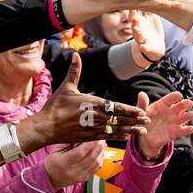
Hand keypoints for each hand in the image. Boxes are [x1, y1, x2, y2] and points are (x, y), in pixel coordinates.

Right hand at [17, 53, 148, 150]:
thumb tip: (75, 55)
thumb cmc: (55, 107)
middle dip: (135, 120)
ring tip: (142, 131)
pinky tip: (126, 137)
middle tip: (147, 121)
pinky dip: (118, 136)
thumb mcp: (66, 87)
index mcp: (93, 104)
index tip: (141, 112)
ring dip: (130, 130)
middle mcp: (95, 117)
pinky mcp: (88, 137)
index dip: (130, 110)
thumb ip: (75, 71)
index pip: (116, 107)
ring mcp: (93, 128)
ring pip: (115, 129)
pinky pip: (107, 137)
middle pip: (119, 119)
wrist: (45, 127)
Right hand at [43, 140, 104, 186]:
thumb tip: (83, 133)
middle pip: (91, 158)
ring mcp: (80, 176)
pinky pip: (97, 168)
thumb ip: (69, 141)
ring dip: (101, 152)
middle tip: (101, 136)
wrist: (50, 178)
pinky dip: (100, 158)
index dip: (89, 143)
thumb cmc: (53, 162)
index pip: (80, 152)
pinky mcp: (84, 178)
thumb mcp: (56, 150)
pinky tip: (99, 152)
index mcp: (64, 162)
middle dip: (98, 145)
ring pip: (96, 163)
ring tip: (101, 143)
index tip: (95, 135)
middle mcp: (73, 171)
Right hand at [129, 10, 164, 64]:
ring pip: (136, 35)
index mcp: (140, 21)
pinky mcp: (146, 47)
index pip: (134, 13)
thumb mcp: (151, 17)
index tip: (131, 0)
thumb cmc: (152, 29)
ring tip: (135, 29)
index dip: (133, 8)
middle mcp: (138, 29)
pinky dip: (144, 48)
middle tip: (133, 14)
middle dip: (133, 19)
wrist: (154, 47)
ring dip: (136, 32)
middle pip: (133, 23)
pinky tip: (143, 47)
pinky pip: (144, 48)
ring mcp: (141, 38)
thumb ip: (151, 6)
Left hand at [136, 90, 192, 159]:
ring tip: (190, 114)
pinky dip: (188, 130)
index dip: (174, 97)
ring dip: (188, 115)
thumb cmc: (144, 121)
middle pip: (181, 106)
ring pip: (184, 117)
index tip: (179, 95)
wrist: (145, 137)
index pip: (170, 99)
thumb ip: (142, 104)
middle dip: (186, 104)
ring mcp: (175, 122)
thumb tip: (141, 93)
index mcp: (163, 105)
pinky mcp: (176, 132)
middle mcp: (171, 112)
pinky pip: (183, 130)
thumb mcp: (142, 113)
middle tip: (189, 103)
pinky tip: (191, 129)